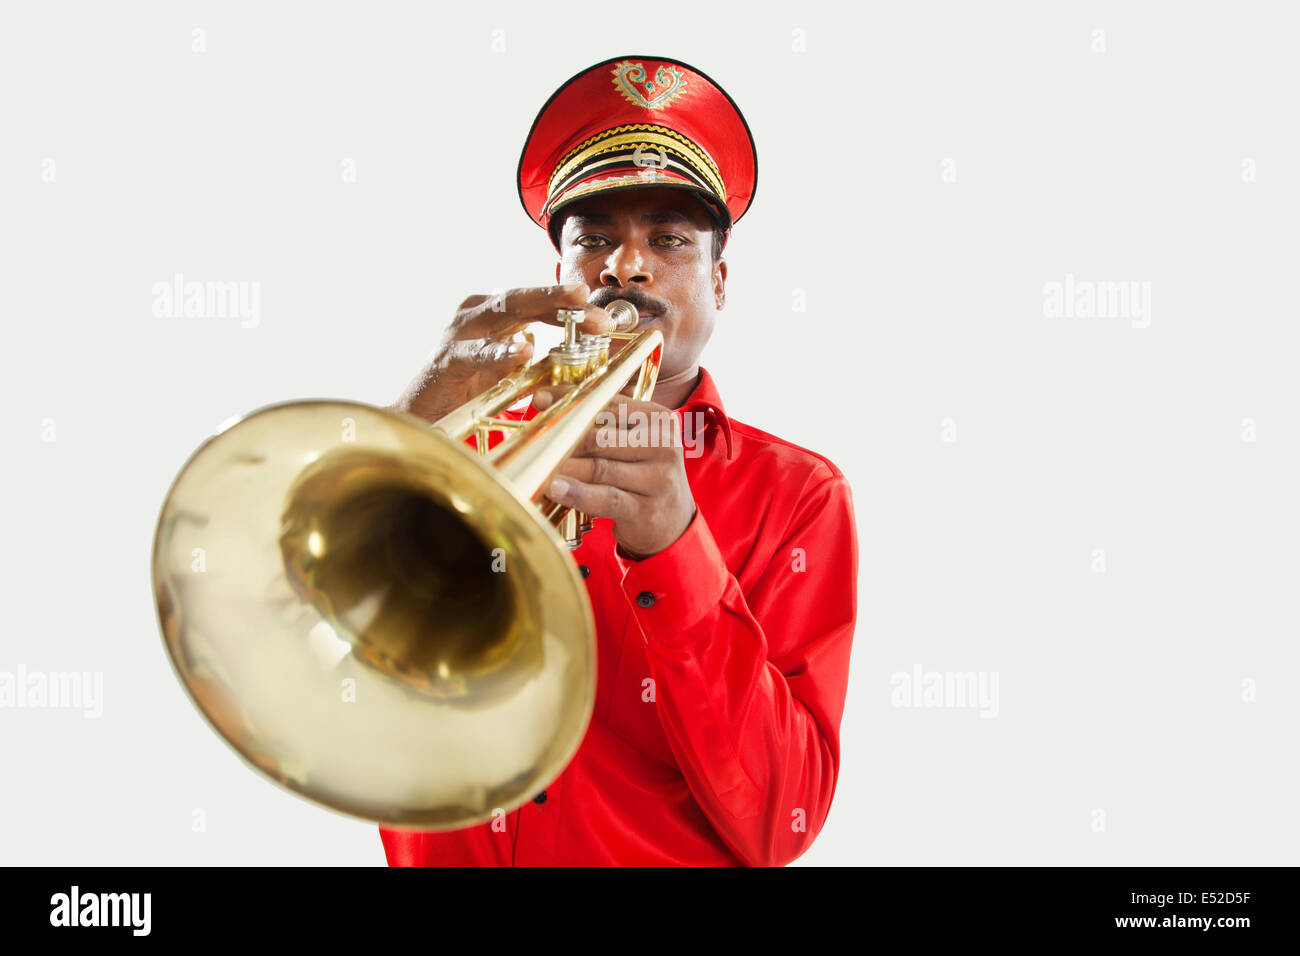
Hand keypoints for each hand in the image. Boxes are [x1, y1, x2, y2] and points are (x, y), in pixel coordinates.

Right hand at [391, 284, 612, 423]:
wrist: (423, 417)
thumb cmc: (469, 391)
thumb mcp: (513, 374)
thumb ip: (544, 365)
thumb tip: (587, 363)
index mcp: (494, 315)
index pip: (539, 304)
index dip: (573, 307)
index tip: (606, 319)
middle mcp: (476, 314)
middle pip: (526, 299)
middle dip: (564, 299)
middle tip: (593, 301)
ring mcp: (460, 334)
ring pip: (505, 311)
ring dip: (543, 306)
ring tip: (573, 303)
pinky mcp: (446, 361)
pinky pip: (476, 353)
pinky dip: (500, 351)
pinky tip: (522, 351)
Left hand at [534, 386, 696, 558]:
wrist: (672, 522)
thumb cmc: (641, 475)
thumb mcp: (632, 444)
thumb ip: (600, 424)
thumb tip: (546, 401)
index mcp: (658, 420)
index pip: (610, 403)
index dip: (573, 400)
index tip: (541, 399)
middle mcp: (663, 446)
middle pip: (601, 436)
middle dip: (563, 438)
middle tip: (533, 438)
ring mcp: (658, 479)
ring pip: (600, 468)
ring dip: (565, 466)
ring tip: (537, 464)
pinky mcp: (647, 510)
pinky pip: (606, 498)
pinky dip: (578, 493)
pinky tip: (556, 489)